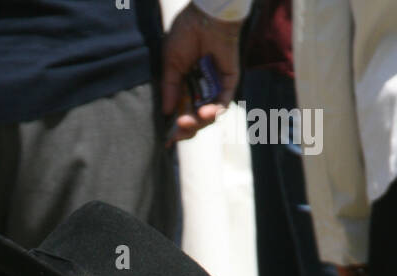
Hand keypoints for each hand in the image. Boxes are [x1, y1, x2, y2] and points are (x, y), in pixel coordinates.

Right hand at [162, 2, 243, 145]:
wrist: (205, 16)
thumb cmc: (186, 34)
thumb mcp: (170, 63)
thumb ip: (170, 87)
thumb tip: (167, 112)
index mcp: (185, 85)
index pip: (181, 112)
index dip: (175, 127)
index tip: (167, 139)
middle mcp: (201, 88)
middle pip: (195, 119)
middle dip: (186, 128)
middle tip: (178, 130)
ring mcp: (215, 86)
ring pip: (209, 115)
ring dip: (199, 122)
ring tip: (189, 121)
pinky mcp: (229, 81)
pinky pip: (224, 102)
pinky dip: (215, 110)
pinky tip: (205, 112)